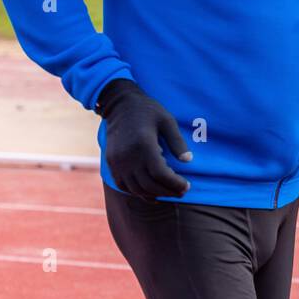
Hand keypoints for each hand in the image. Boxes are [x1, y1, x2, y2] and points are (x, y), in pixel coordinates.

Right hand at [96, 79, 191, 200]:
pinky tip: (151, 192)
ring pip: (136, 189)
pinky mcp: (111, 164)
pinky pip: (123, 185)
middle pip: (149, 185)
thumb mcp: (167, 121)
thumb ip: (177, 142)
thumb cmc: (147, 110)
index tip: (187, 186)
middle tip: (182, 191)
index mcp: (144, 145)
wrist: (119, 104)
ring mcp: (117, 162)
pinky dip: (138, 192)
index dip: (174, 183)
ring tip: (169, 192)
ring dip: (154, 194)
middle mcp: (128, 157)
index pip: (160, 174)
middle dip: (168, 191)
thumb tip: (188, 160)